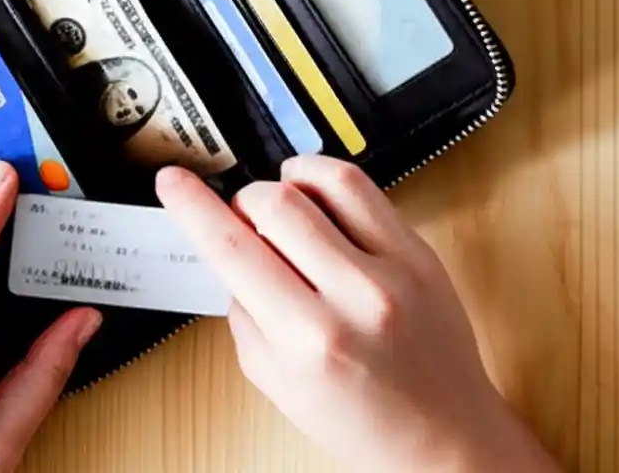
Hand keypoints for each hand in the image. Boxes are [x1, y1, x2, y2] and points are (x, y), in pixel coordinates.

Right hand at [156, 156, 557, 471]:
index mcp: (308, 340)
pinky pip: (365, 188)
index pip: (232, 250)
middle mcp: (354, 298)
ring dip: (284, 185)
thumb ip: (244, 312)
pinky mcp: (421, 251)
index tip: (174, 182)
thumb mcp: (274, 383)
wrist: (444, 437)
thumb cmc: (362, 421)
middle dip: (242, 204)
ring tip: (282, 209)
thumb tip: (228, 249)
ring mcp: (394, 269)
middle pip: (273, 204)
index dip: (193, 206)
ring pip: (320, 182)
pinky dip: (326, 181)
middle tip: (242, 224)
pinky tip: (319, 202)